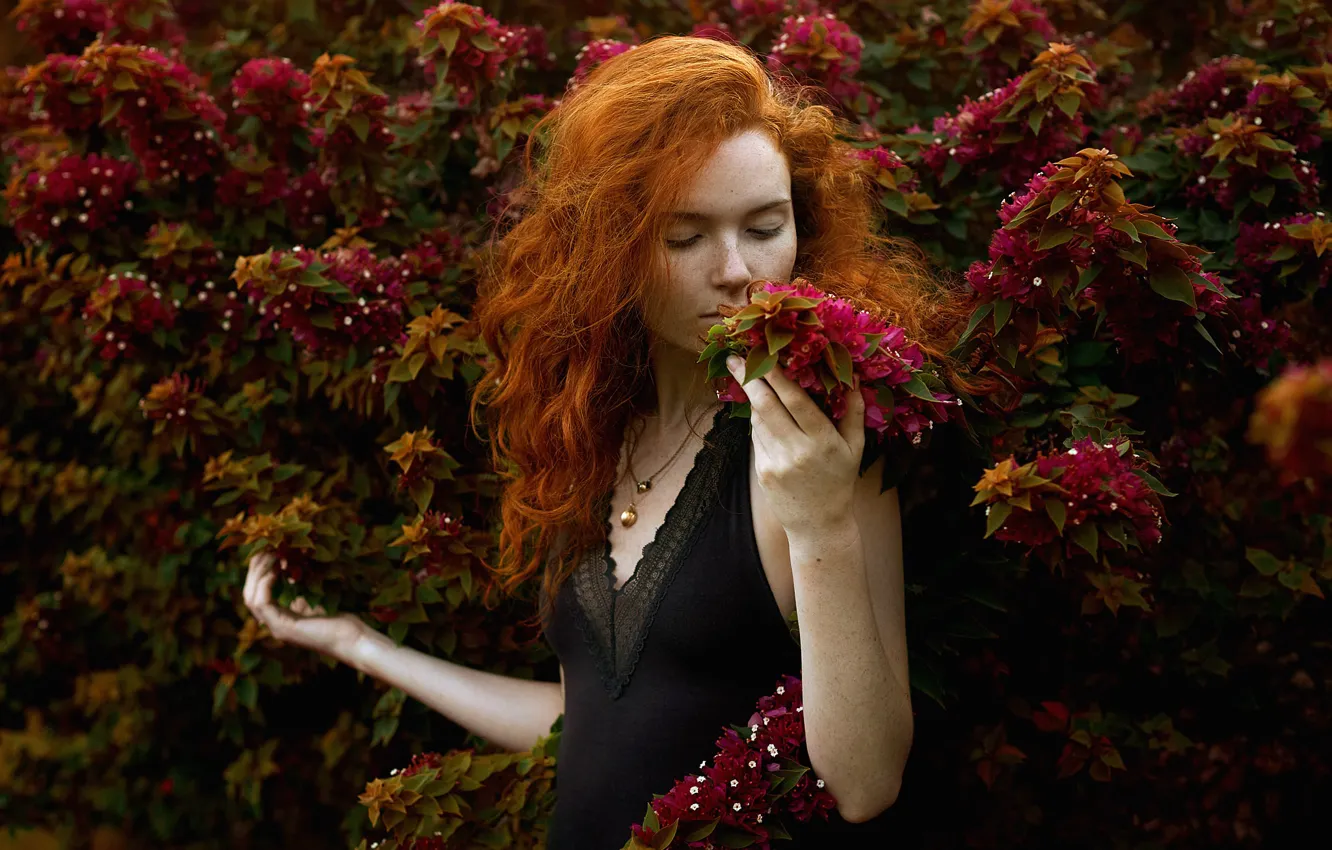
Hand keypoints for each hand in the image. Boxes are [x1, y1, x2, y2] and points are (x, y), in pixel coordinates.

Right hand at [243, 552, 376, 664]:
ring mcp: (276, 628)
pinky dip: (265, 584)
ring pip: (251, 598)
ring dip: (259, 573)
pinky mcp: (282, 628)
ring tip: (271, 556)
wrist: (352, 640)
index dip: (259, 571)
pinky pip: (262, 603)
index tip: (270, 552)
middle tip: (266, 548)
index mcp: (279, 618)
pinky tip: (276, 571)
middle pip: (249, 594)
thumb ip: (299, 594)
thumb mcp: (314, 603)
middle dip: (255, 569)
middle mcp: (273, 624)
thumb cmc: (339, 621)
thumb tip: (291, 577)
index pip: (256, 594)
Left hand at [725, 354, 864, 537]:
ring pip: (757, 420)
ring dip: (751, 398)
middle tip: (735, 358)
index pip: (796, 401)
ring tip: (746, 377)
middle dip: (749, 380)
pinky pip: (756, 437)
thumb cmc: (839, 481)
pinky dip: (757, 421)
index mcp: (823, 441)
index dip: (777, 376)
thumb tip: (854, 378)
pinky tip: (760, 411)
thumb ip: (854, 413)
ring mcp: (776, 462)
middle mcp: (797, 451)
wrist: (818, 524)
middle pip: (767, 407)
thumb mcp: (855, 448)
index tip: (763, 355)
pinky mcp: (762, 472)